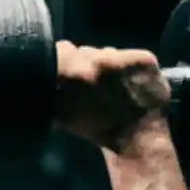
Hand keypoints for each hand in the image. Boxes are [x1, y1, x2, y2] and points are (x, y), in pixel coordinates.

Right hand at [54, 41, 170, 151]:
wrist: (136, 139)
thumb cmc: (97, 129)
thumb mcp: (64, 113)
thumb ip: (54, 91)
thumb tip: (45, 75)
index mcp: (73, 73)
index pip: (63, 49)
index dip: (65, 60)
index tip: (69, 71)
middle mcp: (98, 60)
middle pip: (87, 51)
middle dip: (87, 64)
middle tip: (93, 83)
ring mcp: (124, 58)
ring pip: (109, 52)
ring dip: (109, 64)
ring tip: (113, 86)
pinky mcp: (144, 58)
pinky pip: (132, 55)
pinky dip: (131, 67)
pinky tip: (130, 84)